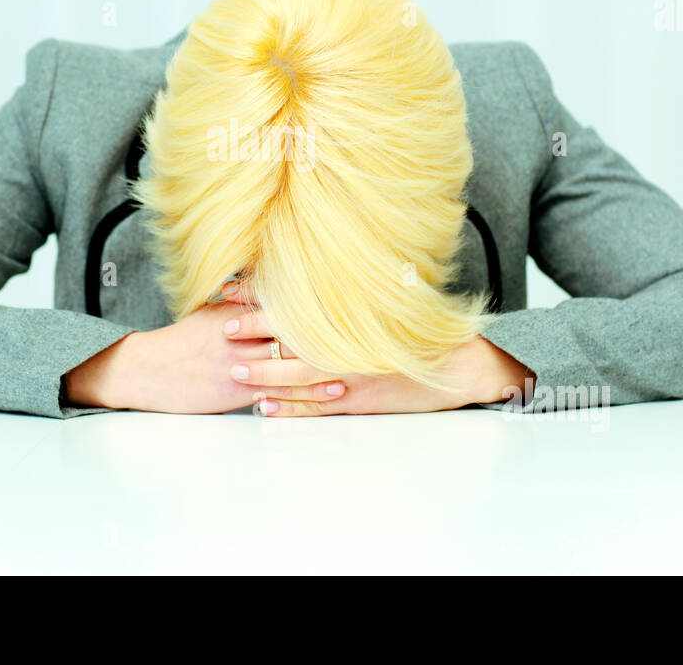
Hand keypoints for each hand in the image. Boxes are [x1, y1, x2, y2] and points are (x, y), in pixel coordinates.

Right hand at [68, 295, 347, 413]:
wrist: (145, 369)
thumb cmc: (180, 342)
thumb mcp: (210, 314)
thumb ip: (241, 303)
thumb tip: (266, 291)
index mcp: (237, 310)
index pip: (283, 304)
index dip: (317, 305)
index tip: (350, 302)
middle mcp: (241, 332)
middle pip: (294, 330)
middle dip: (329, 333)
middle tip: (367, 335)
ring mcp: (240, 360)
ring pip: (290, 361)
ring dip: (325, 364)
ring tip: (356, 367)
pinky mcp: (235, 388)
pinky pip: (277, 389)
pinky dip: (304, 392)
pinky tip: (327, 392)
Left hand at [217, 280, 534, 416]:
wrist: (460, 366)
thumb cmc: (426, 330)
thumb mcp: (389, 303)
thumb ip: (352, 295)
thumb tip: (319, 273)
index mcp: (351, 316)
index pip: (295, 300)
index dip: (261, 295)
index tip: (231, 287)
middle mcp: (347, 344)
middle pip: (290, 335)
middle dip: (254, 329)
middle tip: (222, 326)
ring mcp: (350, 375)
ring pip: (297, 375)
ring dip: (264, 372)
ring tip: (232, 369)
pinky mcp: (358, 400)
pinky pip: (315, 407)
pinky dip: (289, 409)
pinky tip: (265, 408)